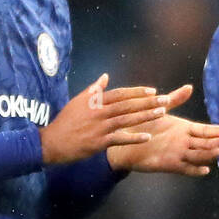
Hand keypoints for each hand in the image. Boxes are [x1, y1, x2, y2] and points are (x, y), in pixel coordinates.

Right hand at [40, 74, 168, 164]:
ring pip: (127, 119)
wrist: (52, 142)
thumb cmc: (66, 121)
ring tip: (162, 113)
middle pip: (128, 105)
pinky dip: (134, 138)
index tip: (152, 91)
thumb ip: (94, 89)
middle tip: (166, 100)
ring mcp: (100, 127)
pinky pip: (120, 139)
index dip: (137, 92)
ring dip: (145, 116)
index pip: (120, 94)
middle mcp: (99, 112)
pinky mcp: (99, 142)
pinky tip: (147, 136)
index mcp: (95, 101)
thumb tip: (105, 76)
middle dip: (148, 102)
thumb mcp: (78, 102)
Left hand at [106, 85, 218, 174]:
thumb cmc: (143, 125)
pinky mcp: (172, 165)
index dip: (216, 130)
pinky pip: (187, 169)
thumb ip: (175, 99)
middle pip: (205, 143)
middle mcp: (185, 142)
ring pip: (199, 155)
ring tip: (217, 150)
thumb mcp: (160, 109)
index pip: (205, 130)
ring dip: (208, 154)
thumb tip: (189, 87)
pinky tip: (205, 169)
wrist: (126, 142)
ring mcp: (179, 154)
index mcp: (184, 129)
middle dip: (216, 141)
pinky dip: (196, 170)